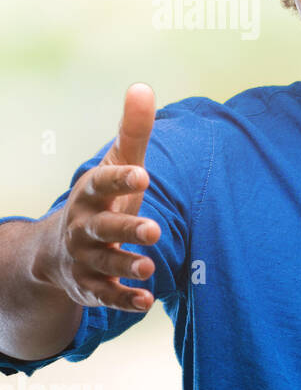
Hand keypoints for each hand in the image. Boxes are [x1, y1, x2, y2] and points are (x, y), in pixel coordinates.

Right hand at [38, 83, 160, 311]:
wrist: (57, 250)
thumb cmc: (102, 199)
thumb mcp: (117, 165)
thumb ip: (133, 131)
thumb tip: (143, 86)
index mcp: (92, 194)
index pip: (103, 183)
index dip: (120, 179)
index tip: (143, 174)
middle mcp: (85, 227)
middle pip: (104, 227)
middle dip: (126, 229)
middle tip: (155, 230)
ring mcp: (86, 259)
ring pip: (104, 264)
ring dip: (126, 266)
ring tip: (149, 266)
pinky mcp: (92, 287)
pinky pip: (107, 297)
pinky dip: (124, 300)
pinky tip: (146, 302)